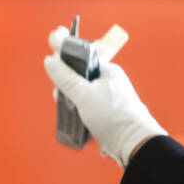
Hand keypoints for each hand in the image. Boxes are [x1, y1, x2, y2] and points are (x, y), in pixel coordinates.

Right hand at [44, 25, 167, 167]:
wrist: (134, 144)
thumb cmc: (115, 116)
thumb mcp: (85, 95)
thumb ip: (66, 78)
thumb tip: (50, 61)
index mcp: (106, 70)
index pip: (81, 53)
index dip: (66, 48)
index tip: (54, 39)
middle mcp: (105, 82)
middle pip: (76, 74)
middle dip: (64, 82)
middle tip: (61, 91)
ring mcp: (103, 98)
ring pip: (78, 93)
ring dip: (70, 100)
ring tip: (72, 110)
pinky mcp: (101, 113)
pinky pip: (83, 107)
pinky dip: (77, 112)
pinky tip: (77, 119)